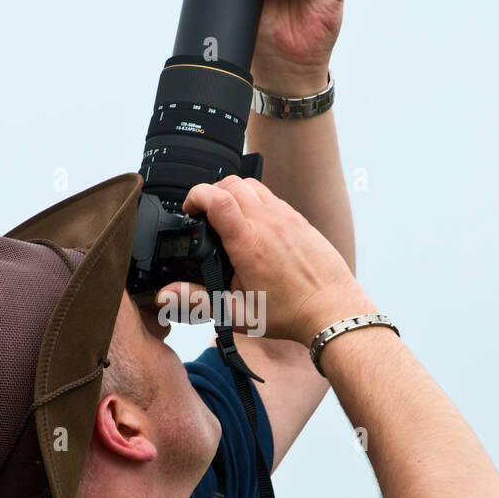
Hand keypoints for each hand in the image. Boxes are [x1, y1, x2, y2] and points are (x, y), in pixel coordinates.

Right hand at [170, 175, 367, 346]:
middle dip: (212, 192)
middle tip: (204, 213)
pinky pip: (272, 197)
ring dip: (234, 193)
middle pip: (233, 183)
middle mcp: (268, 222)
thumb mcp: (236, 312)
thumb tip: (165, 295)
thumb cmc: (289, 314)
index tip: (189, 208)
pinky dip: (256, 202)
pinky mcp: (300, 220)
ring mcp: (287, 218)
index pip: (217, 198)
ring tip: (227, 217)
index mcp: (248, 242)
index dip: (197, 195)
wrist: (332, 310)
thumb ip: (198, 301)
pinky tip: (254, 227)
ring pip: (253, 186)